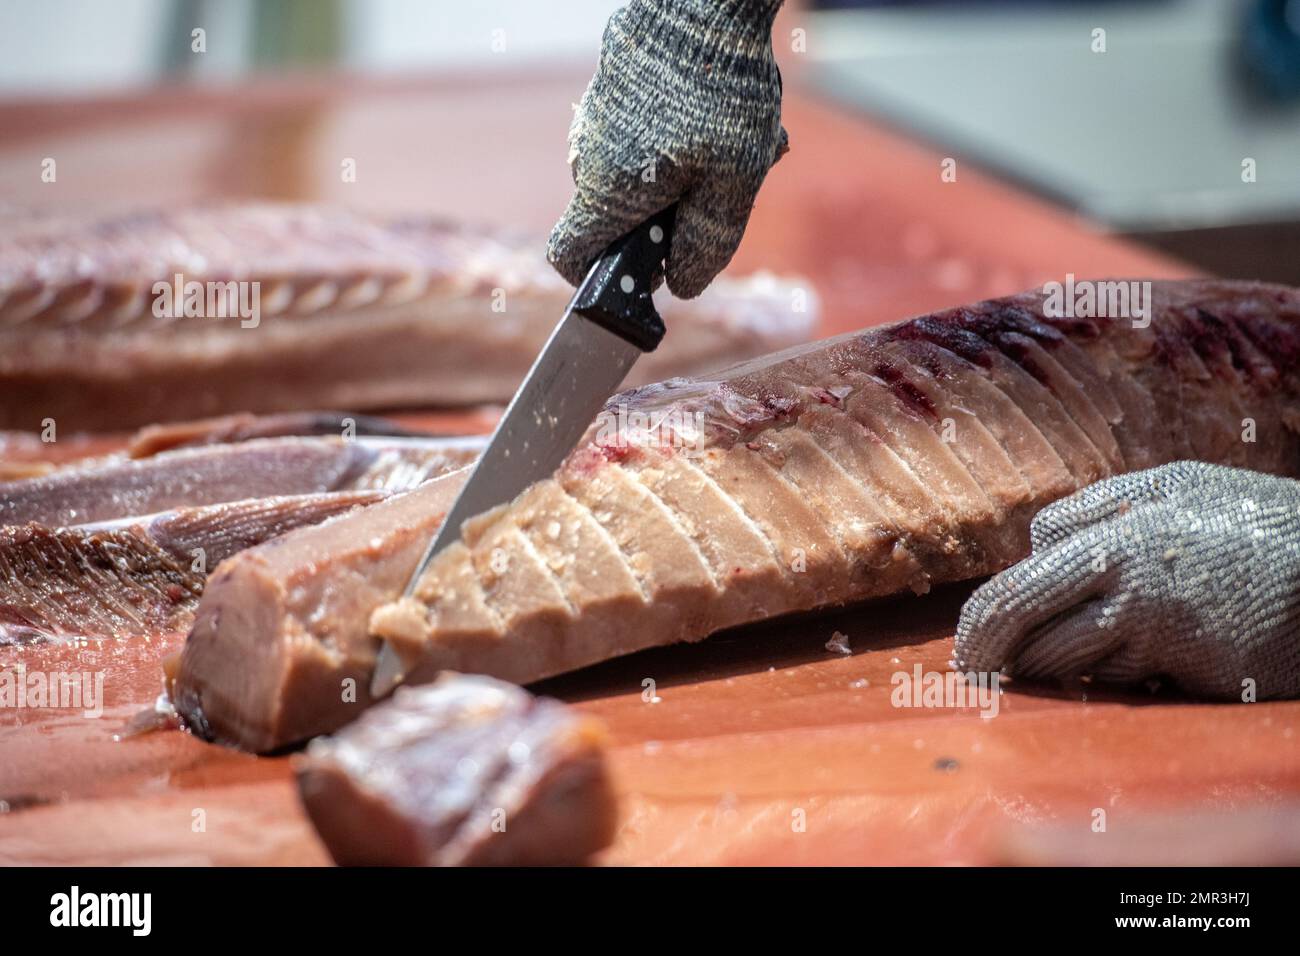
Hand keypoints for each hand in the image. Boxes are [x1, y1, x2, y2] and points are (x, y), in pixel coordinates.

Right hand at [547, 0, 787, 298]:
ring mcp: (595, 117)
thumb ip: (705, 244)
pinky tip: (719, 108)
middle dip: (667, 217)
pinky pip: (640, 130)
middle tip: (721, 191)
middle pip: (616, 215)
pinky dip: (675, 134)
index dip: (594, 278)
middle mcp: (588, 157)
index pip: (568, 255)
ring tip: (732, 142)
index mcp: (608, 193)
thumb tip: (681, 287)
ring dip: (681, 172)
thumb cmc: (721, 98)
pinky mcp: (613, 85)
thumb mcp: (732, 185)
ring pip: (634, 171)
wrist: (707, 3)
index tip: (635, 273)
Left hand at [954, 462, 1299, 699]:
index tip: (973, 648)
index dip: (982, 620)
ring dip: (1055, 668)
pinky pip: (1122, 680)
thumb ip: (1097, 512)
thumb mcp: (1170, 489)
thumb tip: (1035, 545)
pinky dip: (1117, 677)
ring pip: (1063, 659)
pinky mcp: (1186, 663)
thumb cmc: (1247, 521)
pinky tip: (1145, 661)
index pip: (1015, 580)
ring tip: (1057, 669)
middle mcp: (1121, 570)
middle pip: (1017, 616)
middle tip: (971, 677)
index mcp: (1109, 528)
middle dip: (984, 652)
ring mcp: (1152, 621)